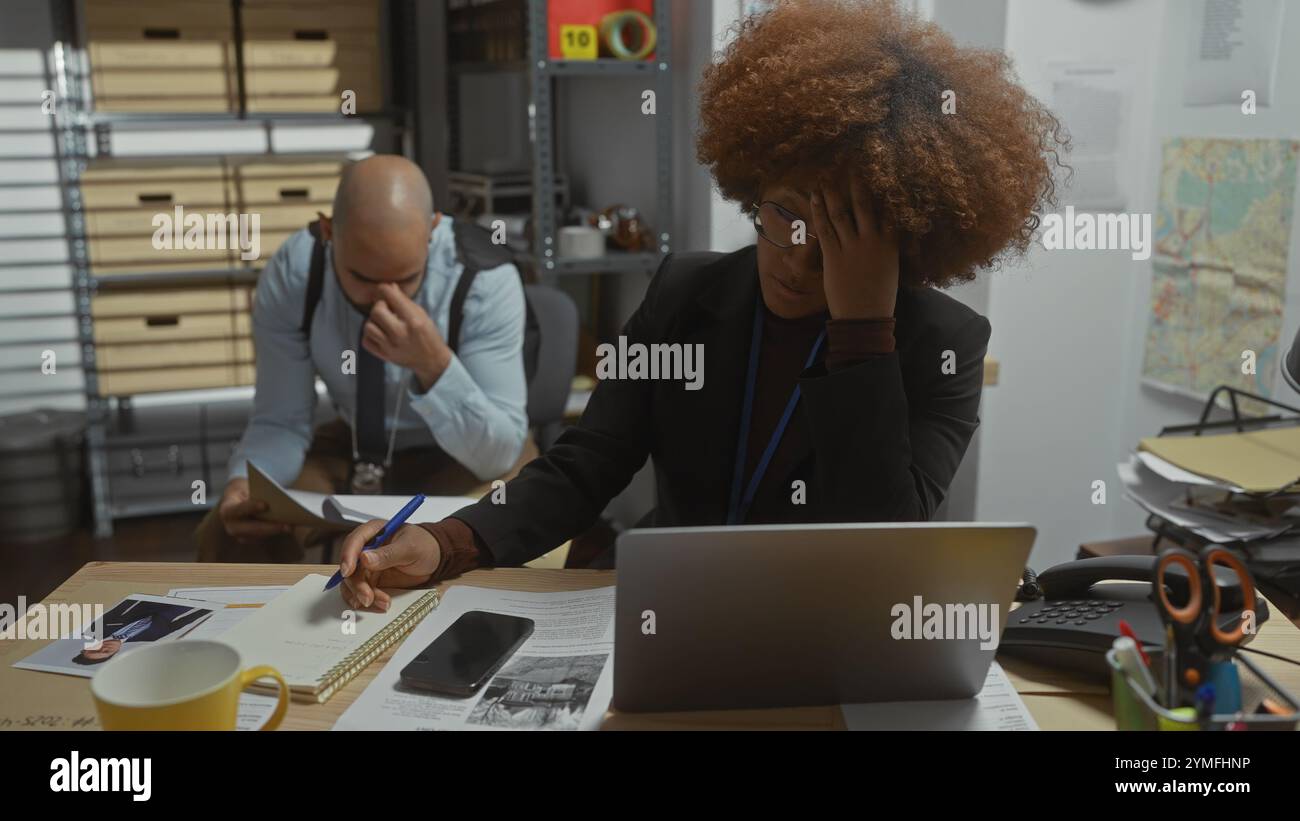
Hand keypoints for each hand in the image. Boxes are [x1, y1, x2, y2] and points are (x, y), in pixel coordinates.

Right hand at [217, 478, 289, 542]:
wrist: (240, 498)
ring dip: (274, 532)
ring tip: (291, 527)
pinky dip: (276, 532)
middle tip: (286, 525)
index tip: (265, 505)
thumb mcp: (249, 487)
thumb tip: (281, 498)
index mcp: (227, 508)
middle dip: (268, 527)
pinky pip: (263, 538)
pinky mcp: (249, 539)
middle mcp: (230, 525)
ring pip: (257, 536)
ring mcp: (239, 534)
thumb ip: (260, 493)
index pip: (236, 509)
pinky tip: (290, 527)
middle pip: (248, 529)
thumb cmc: (247, 489)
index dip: (250, 507)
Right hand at [337, 520, 441, 611]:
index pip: (354, 542)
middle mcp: (367, 548)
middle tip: (367, 597)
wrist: (435, 559)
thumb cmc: (424, 545)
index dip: (348, 556)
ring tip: (381, 603)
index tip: (348, 572)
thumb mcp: (410, 547)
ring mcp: (368, 566)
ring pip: (353, 582)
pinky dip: (369, 600)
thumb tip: (364, 558)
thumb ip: (388, 553)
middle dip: (357, 584)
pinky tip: (381, 604)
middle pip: (351, 566)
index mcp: (374, 532)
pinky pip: (362, 591)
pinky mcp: (372, 580)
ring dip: (362, 595)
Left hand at [362, 282, 452, 392]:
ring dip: (373, 321)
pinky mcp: (385, 356)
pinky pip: (365, 341)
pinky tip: (379, 334)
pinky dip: (369, 336)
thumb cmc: (428, 335)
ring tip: (383, 323)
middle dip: (380, 306)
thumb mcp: (422, 315)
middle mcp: (401, 333)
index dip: (384, 289)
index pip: (390, 296)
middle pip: (376, 311)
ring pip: (368, 326)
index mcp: (413, 320)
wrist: (432, 361)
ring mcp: (391, 346)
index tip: (385, 290)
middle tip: (387, 310)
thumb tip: (389, 286)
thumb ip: (404, 301)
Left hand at [809, 180, 899, 319]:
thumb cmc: (879, 295)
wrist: (865, 318)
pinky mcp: (834, 256)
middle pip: (862, 204)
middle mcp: (872, 240)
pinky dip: (819, 211)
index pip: (888, 208)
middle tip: (848, 163)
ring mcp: (852, 248)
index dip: (881, 187)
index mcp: (891, 243)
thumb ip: (887, 246)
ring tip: (825, 175)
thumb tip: (885, 229)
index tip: (875, 170)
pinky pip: (824, 228)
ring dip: (831, 192)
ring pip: (840, 213)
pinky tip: (814, 196)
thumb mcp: (891, 267)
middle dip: (854, 182)